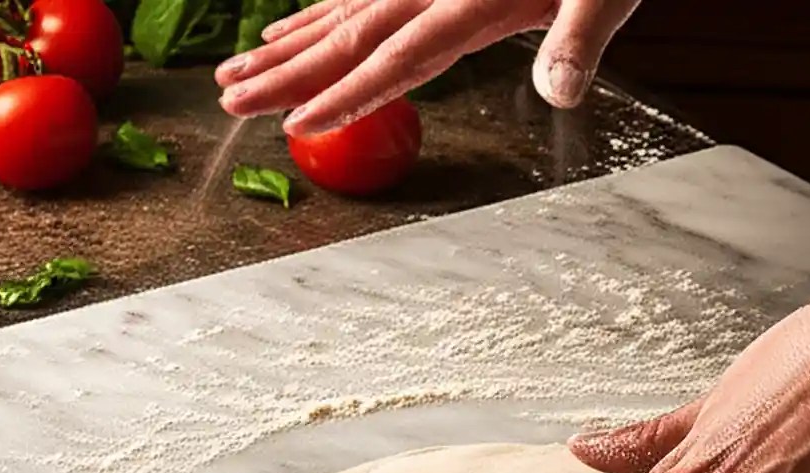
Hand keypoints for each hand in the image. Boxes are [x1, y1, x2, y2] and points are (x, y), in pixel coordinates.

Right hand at [214, 0, 642, 134]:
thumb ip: (581, 38)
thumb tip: (559, 91)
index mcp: (474, 2)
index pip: (399, 59)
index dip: (349, 95)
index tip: (300, 124)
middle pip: (349, 37)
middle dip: (286, 73)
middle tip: (228, 100)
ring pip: (340, 14)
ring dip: (288, 46)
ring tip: (234, 70)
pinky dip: (318, 15)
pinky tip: (288, 31)